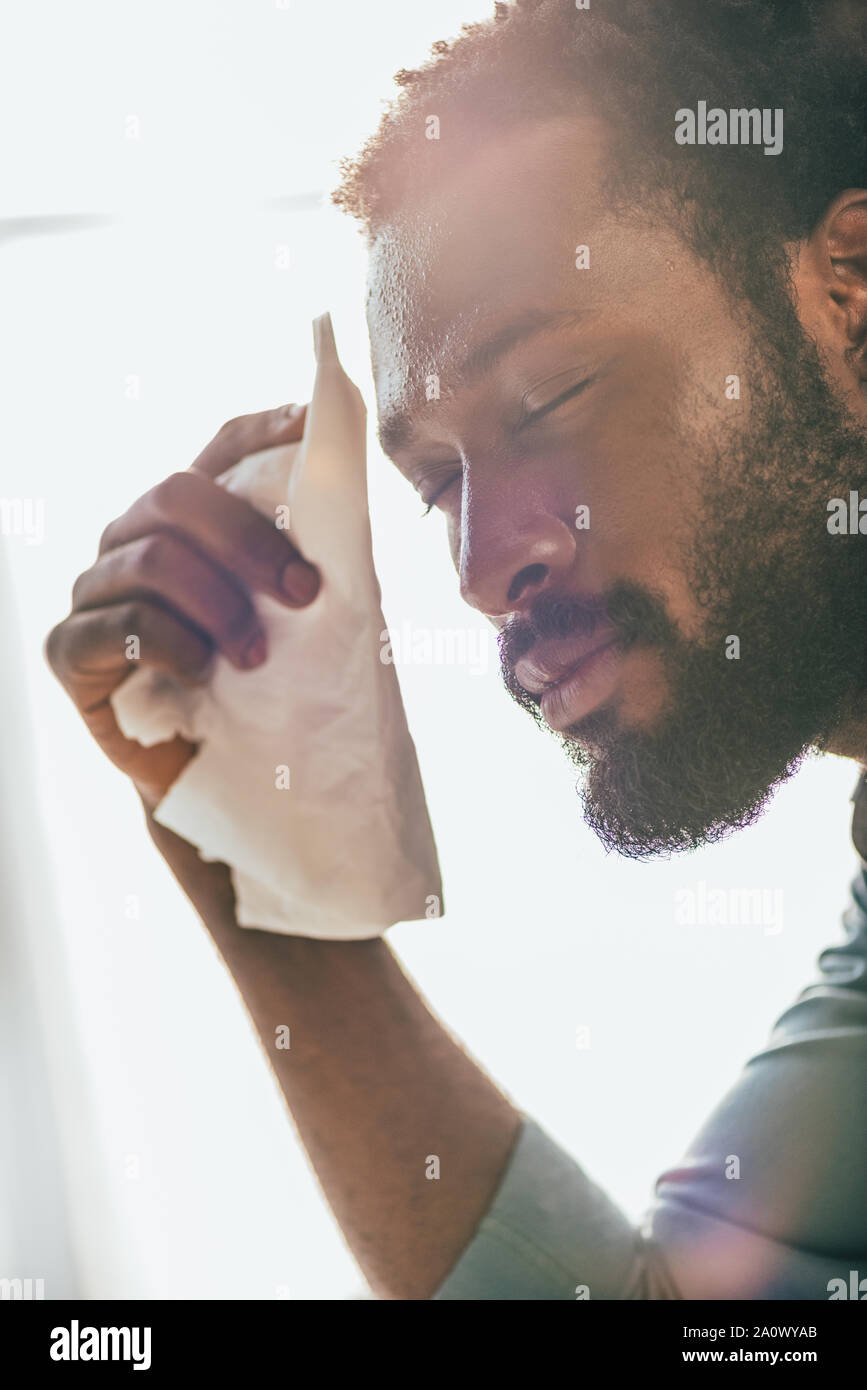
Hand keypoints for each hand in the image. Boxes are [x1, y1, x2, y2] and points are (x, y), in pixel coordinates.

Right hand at [46, 403, 316, 811]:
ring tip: (256, 655)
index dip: (263, 428)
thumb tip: (344, 476)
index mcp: (195, 524)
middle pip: (176, 494)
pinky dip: (171, 644)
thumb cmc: (272, 692)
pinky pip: (119, 623)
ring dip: (217, 603)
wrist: (230, 783)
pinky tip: (203, 673)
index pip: (221, 449)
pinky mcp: (71, 650)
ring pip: (150, 557)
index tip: (313, 423)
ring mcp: (96, 592)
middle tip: (304, 592)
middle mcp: (135, 541)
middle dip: (247, 539)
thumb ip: (308, 553)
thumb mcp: (304, 618)